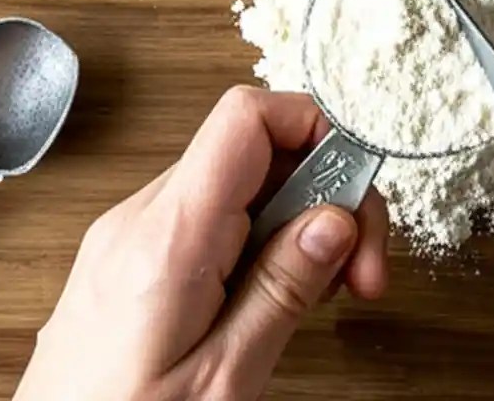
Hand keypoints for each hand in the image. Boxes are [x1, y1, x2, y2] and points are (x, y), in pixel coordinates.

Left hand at [15, 87, 389, 400]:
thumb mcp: (226, 375)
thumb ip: (283, 289)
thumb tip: (335, 217)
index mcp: (169, 237)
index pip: (247, 117)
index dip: (316, 129)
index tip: (357, 193)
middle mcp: (142, 218)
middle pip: (258, 151)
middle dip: (325, 198)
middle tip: (362, 273)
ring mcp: (132, 234)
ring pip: (241, 184)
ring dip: (298, 224)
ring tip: (321, 296)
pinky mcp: (132, 256)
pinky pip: (213, 217)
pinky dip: (261, 242)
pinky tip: (276, 296)